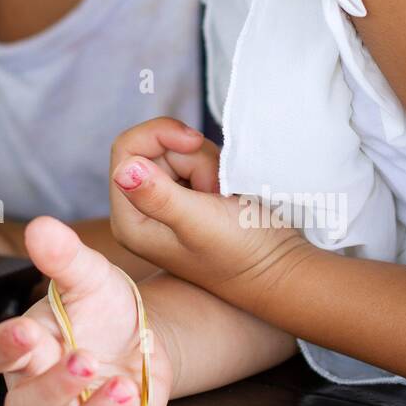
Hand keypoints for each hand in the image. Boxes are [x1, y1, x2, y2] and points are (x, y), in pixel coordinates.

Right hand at [0, 217, 171, 405]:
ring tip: (123, 387)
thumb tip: (40, 227)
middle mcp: (41, 388)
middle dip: (52, 387)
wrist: (144, 333)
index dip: (4, 348)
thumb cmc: (102, 306)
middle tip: (86, 358)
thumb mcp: (89, 275)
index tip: (26, 331)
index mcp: (27, 347)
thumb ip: (63, 256)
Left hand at [110, 121, 310, 307]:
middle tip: (215, 191)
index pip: (127, 150)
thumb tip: (124, 169)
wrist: (281, 269)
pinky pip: (194, 159)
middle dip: (191, 158)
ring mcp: (163, 202)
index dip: (160, 136)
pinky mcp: (186, 196)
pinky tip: (226, 195)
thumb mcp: (200, 223)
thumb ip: (160, 196)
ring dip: (207, 164)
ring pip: (178, 150)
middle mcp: (141, 209)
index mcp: (131, 220)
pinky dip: (214, 168)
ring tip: (223, 198)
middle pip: (154, 147)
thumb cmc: (243, 253)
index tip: (195, 142)